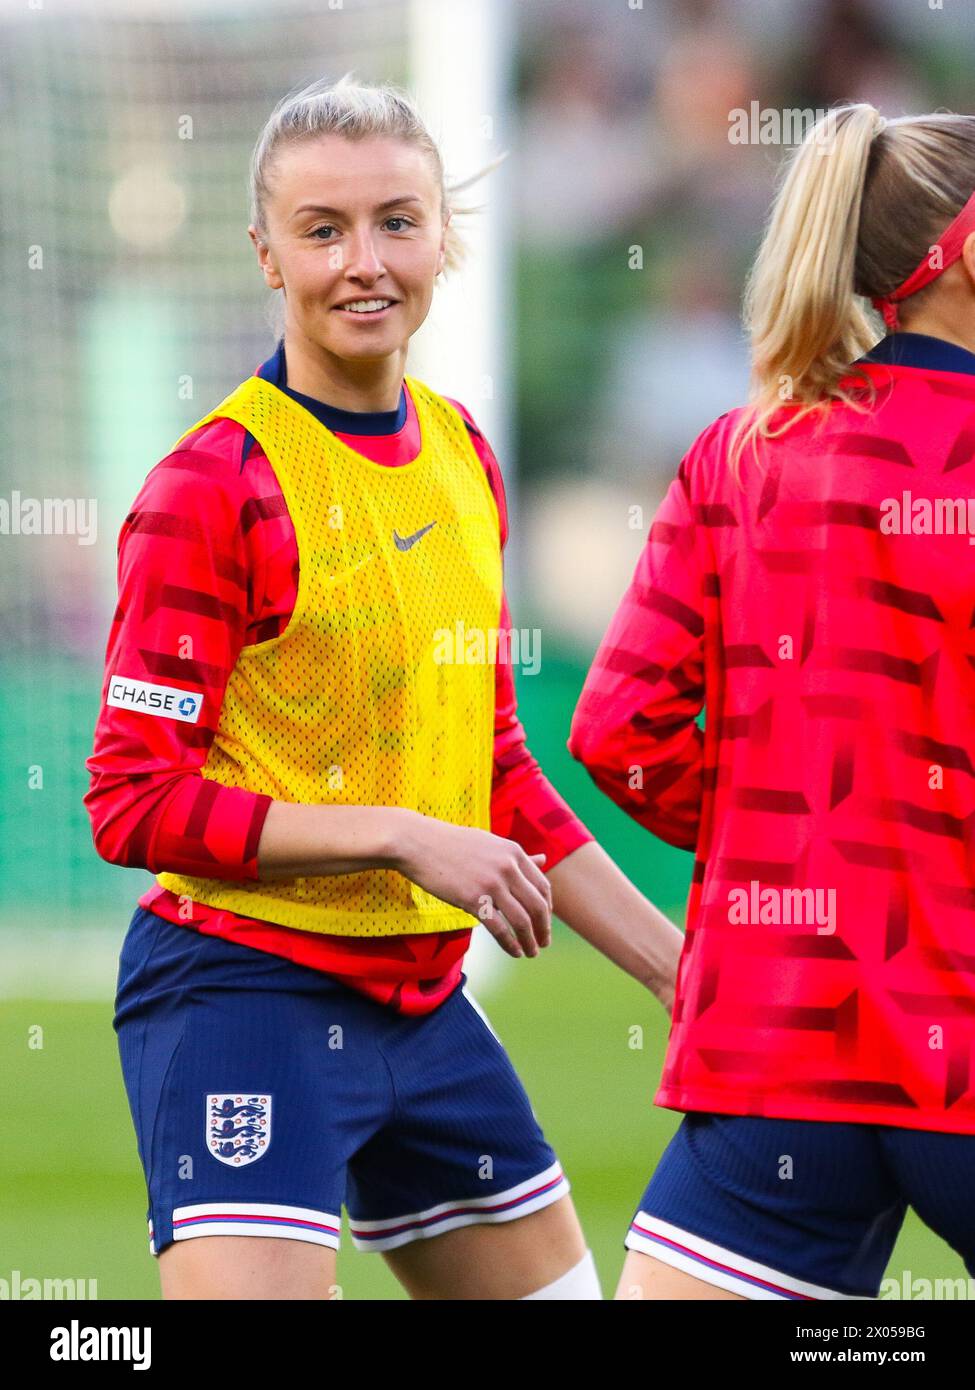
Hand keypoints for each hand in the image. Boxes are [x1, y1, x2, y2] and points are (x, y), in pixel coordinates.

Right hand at [395, 814, 551, 957]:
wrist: (418, 842)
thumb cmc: (452, 843)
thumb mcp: (490, 844)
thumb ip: (517, 856)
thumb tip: (544, 859)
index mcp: (514, 852)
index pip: (543, 886)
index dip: (547, 909)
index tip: (544, 922)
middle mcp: (508, 867)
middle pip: (538, 905)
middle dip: (543, 928)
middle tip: (544, 942)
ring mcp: (491, 883)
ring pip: (522, 920)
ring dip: (530, 941)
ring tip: (531, 952)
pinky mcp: (473, 899)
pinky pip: (500, 928)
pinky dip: (510, 944)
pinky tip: (514, 952)